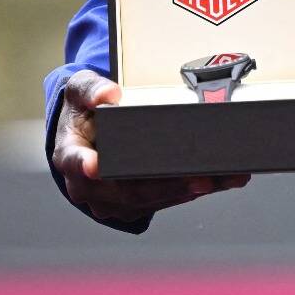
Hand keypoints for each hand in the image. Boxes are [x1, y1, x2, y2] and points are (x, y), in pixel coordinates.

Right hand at [50, 69, 249, 224]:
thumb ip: (91, 89)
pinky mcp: (138, 204)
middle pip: (128, 190)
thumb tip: (109, 95)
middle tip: (198, 178)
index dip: (87, 165)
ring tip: (222, 176)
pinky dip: (194, 189)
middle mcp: (90, 186)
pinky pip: (167, 199)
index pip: (77, 162)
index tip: (97, 166)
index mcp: (71, 155)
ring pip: (153, 200)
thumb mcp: (79, 90)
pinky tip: (222, 179)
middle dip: (165, 186)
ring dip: (189, 190)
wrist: (86, 136)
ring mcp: (114, 200)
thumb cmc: (83, 112)